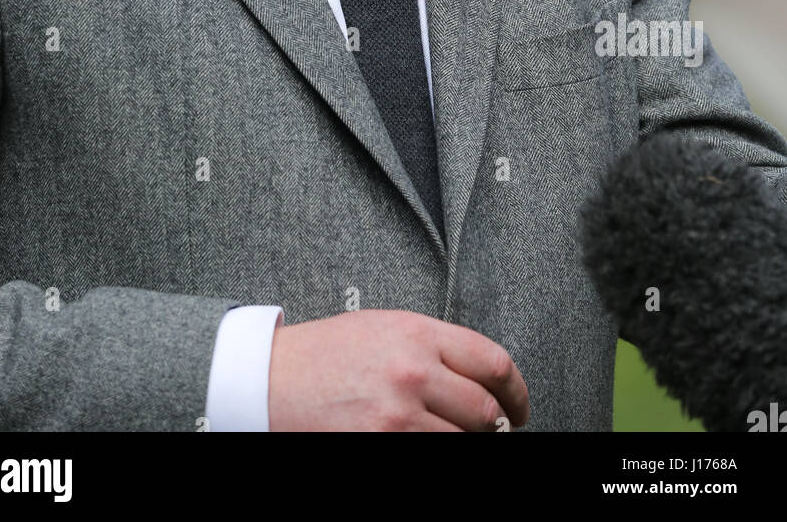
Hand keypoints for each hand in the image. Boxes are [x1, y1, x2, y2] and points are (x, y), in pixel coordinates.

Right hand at [268, 308, 528, 431]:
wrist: (267, 381)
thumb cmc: (324, 354)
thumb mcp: (383, 329)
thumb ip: (433, 348)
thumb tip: (481, 381)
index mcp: (416, 333)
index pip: (494, 363)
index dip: (518, 393)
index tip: (519, 408)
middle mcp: (412, 372)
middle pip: (486, 412)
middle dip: (494, 427)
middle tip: (490, 432)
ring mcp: (397, 417)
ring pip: (463, 443)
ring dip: (464, 443)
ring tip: (449, 436)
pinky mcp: (381, 447)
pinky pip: (431, 458)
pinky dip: (436, 453)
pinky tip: (426, 444)